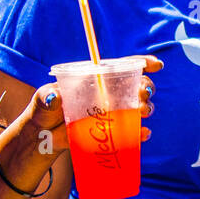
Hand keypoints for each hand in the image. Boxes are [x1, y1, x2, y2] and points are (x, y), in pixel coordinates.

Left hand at [26, 54, 161, 152]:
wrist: (43, 135)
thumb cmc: (44, 110)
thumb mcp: (42, 99)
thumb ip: (47, 96)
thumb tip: (54, 97)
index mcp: (96, 78)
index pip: (123, 66)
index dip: (142, 63)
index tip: (156, 65)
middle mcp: (109, 93)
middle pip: (136, 86)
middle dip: (146, 88)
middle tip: (142, 96)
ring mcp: (112, 113)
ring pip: (138, 107)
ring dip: (146, 108)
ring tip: (142, 113)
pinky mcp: (112, 132)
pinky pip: (131, 132)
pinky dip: (140, 133)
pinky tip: (143, 134)